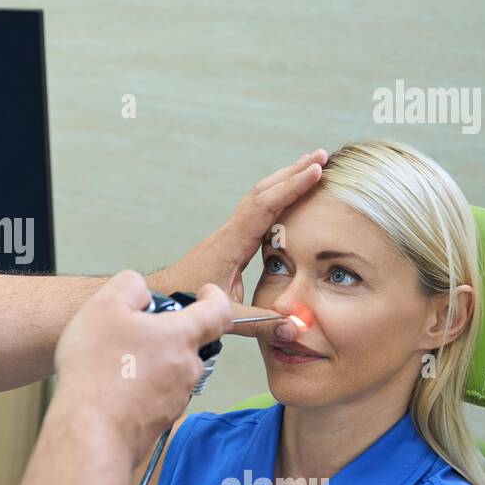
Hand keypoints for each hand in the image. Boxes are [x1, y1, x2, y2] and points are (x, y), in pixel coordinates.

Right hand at [51, 271, 231, 465]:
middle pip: (189, 342)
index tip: (205, 292)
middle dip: (168, 333)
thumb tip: (140, 289)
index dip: (214, 297)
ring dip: (153, 362)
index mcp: (181, 337)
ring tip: (115, 362)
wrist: (90, 433)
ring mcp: (176, 398)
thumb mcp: (103, 307)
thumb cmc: (98, 372)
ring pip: (172, 370)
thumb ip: (129, 286)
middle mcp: (187, 368)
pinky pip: (157, 396)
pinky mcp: (160, 420)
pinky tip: (113, 388)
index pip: (218, 311)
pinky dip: (141, 388)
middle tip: (136, 330)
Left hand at [153, 149, 327, 341]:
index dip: (291, 188)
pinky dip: (276, 196)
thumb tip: (296, 329)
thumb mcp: (227, 314)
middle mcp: (230, 231)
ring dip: (285, 180)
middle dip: (293, 172)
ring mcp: (229, 232)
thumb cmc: (189, 302)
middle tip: (322, 155)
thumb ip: (261, 321)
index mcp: (231, 243)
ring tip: (311, 166)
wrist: (162, 297)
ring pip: (259, 196)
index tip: (317, 171)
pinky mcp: (230, 238)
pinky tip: (289, 196)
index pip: (264, 206)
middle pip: (263, 192)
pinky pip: (256, 209)